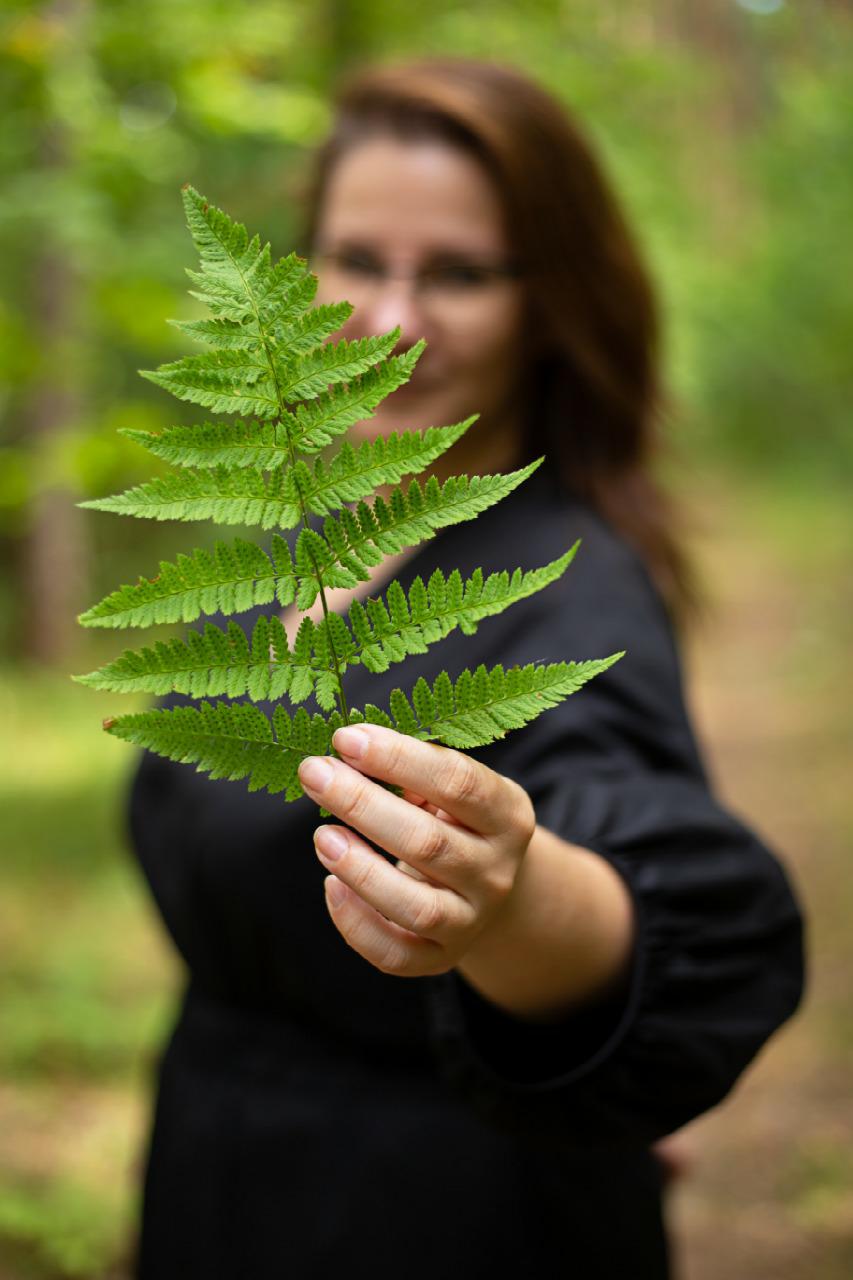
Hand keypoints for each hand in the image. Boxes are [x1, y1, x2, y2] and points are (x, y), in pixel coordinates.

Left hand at [297, 723, 536, 976]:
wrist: (488, 886)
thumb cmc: (456, 820)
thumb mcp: (452, 788)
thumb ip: (413, 770)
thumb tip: (349, 752)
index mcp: (507, 815)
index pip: (457, 782)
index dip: (399, 758)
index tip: (347, 739)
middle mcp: (495, 873)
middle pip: (429, 843)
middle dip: (362, 804)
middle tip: (314, 773)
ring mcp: (470, 921)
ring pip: (416, 907)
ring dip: (361, 870)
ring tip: (322, 835)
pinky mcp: (440, 958)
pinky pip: (395, 955)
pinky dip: (356, 924)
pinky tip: (330, 885)